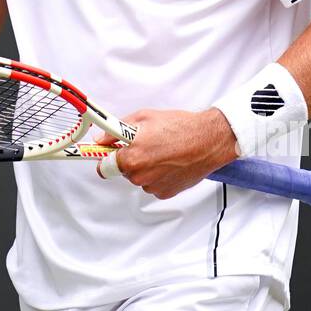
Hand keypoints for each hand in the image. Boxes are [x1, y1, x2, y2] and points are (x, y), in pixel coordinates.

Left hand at [94, 108, 239, 199]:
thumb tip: (101, 139)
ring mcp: (153, 186)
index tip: (105, 155)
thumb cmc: (180, 127)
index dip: (105, 157)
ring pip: (140, 177)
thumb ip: (116, 130)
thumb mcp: (143, 118)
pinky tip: (171, 161)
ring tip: (162, 151)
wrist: (209, 140)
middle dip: (130, 158)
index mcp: (131, 158)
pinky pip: (154, 184)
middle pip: (123, 170)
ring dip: (146, 166)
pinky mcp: (166, 192)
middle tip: (145, 144)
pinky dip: (159, 174)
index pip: (103, 166)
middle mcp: (140, 176)